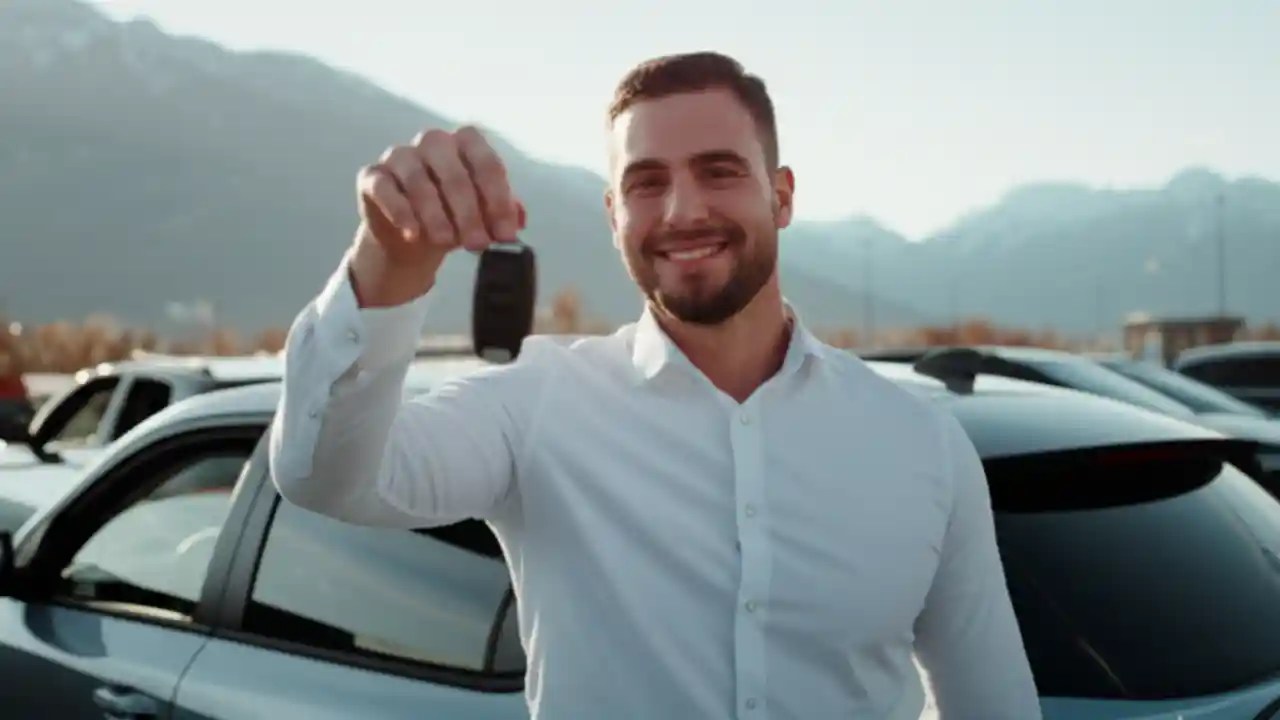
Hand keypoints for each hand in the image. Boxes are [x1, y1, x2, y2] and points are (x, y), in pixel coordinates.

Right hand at [349, 126, 526, 305]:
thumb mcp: (485, 215)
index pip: (487, 164)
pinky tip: (413, 235)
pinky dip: (401, 212)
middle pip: (454, 173)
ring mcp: (400, 155)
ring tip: (447, 243)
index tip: (506, 234)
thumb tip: (518, 219)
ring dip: (436, 215)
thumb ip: (504, 212)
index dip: (499, 201)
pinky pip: (385, 189)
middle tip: (478, 245)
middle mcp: (434, 141)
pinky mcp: (373, 176)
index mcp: (467, 143)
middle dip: (469, 213)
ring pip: (419, 181)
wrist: (412, 239)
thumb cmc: (455, 217)